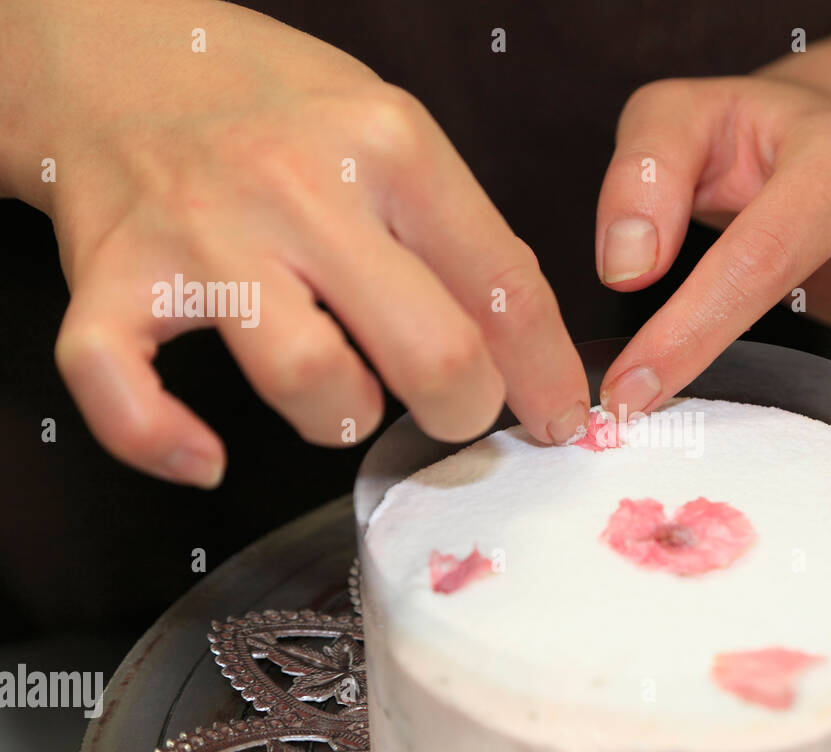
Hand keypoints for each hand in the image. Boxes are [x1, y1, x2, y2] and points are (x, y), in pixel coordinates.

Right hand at [5, 0, 588, 486]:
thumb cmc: (270, 101)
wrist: (117, 52)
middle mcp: (300, 188)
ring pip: (308, 378)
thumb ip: (453, 226)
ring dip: (343, 418)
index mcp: (389, 145)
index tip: (555, 415)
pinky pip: (122, 386)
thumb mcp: (388, 125)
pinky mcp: (111, 276)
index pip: (504, 290)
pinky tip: (204, 455)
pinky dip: (160, 439)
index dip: (546, 375)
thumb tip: (521, 344)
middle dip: (463, 411)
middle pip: (432, 352)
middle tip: (455, 411)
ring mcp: (202, 234)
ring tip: (345, 396)